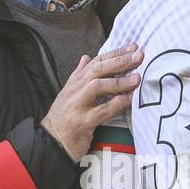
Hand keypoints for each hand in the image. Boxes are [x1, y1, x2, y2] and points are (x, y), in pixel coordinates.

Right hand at [41, 43, 142, 161]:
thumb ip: (78, 75)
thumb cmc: (63, 118)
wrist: (50, 141)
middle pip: (98, 69)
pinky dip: (116, 104)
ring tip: (137, 78)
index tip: (133, 47)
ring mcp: (78, 105)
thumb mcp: (69, 93)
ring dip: (119, 81)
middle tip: (139, 56)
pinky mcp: (82, 122)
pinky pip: (101, 111)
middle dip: (119, 61)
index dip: (115, 53)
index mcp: (75, 82)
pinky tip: (129, 99)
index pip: (96, 62)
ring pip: (98, 86)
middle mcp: (76, 90)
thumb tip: (86, 57)